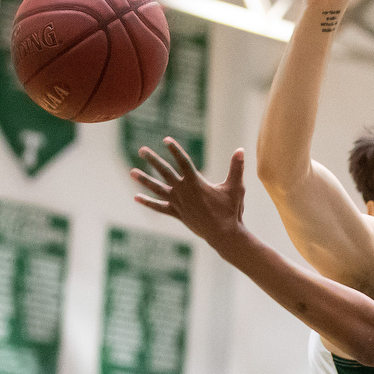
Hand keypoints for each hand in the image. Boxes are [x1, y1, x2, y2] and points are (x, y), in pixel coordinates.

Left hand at [131, 140, 245, 252]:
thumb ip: (236, 167)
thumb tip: (241, 150)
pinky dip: (148, 202)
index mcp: (196, 183)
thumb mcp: (236, 187)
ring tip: (132, 172)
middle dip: (153, 160)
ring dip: (144, 180)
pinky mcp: (178, 214)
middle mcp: (183, 191)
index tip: (166, 140)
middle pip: (165, 172)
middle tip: (142, 150)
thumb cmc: (231, 210)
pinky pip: (160, 207)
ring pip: (158, 189)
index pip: (183, 161)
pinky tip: (136, 198)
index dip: (175, 150)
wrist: (224, 234)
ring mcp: (179, 203)